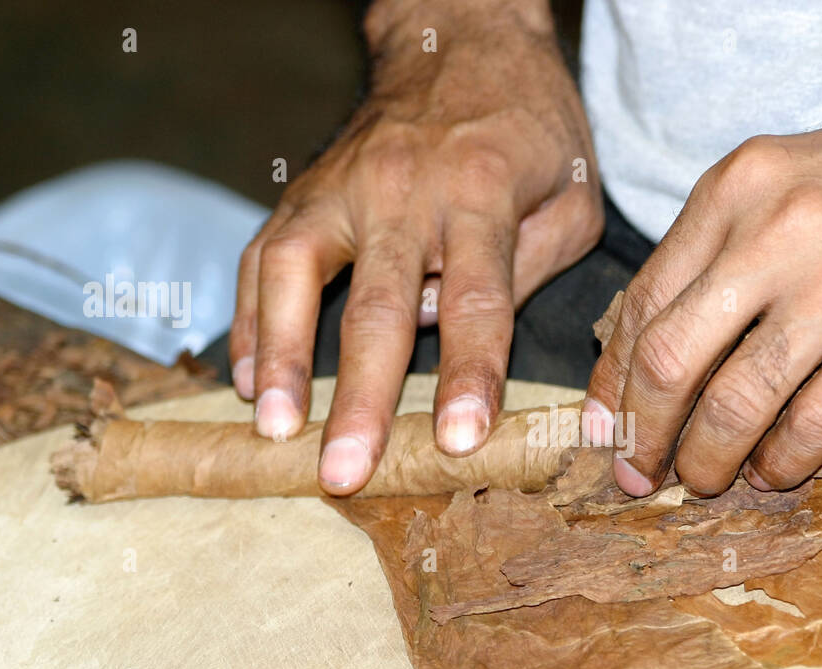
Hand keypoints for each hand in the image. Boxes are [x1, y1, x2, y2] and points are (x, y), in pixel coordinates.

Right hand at [230, 0, 601, 493]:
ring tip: (273, 430)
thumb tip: (457, 333)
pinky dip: (253, 321)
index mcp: (482, 196)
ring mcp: (343, 189)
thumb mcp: (572, 192)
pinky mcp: (305, 190)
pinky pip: (263, 257)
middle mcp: (403, 193)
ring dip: (282, 361)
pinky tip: (249, 379)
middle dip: (362, 400)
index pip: (479, 303)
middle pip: (379, 309)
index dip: (470, 377)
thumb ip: (532, 268)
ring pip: (296, 276)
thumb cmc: (528, 127)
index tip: (459, 441)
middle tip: (345, 472)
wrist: (458, 38)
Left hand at [584, 115, 821, 497]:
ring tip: (705, 481)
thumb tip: (645, 360)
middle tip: (640, 473)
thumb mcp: (784, 186)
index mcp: (736, 187)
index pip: (644, 302)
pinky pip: (816, 423)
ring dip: (708, 460)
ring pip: (738, 402)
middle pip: (674, 358)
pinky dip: (783, 463)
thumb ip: (715, 255)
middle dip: (645, 432)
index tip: (603, 429)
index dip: (614, 381)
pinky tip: (774, 473)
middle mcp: (780, 228)